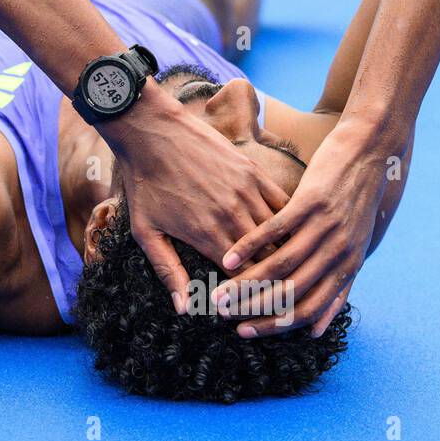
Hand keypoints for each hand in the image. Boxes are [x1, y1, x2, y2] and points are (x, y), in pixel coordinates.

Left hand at [102, 85, 288, 311]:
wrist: (151, 132)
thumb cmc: (144, 183)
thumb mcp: (146, 231)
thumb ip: (167, 270)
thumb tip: (184, 308)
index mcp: (205, 235)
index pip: (241, 277)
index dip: (251, 295)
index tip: (255, 307)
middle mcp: (231, 216)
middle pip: (265, 258)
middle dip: (273, 279)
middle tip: (281, 294)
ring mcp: (245, 192)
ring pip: (278, 233)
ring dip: (285, 252)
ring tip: (294, 271)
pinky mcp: (252, 172)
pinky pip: (281, 203)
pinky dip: (288, 221)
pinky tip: (294, 234)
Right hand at [212, 119, 391, 336]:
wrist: (371, 152)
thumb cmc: (360, 200)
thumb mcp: (357, 247)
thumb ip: (338, 286)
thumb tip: (319, 330)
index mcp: (347, 265)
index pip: (310, 308)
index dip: (276, 325)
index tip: (248, 331)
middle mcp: (338, 250)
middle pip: (291, 292)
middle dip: (254, 309)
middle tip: (224, 317)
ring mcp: (325, 226)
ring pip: (280, 264)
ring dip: (246, 284)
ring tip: (219, 294)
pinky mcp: (311, 201)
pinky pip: (275, 230)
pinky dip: (249, 247)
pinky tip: (228, 258)